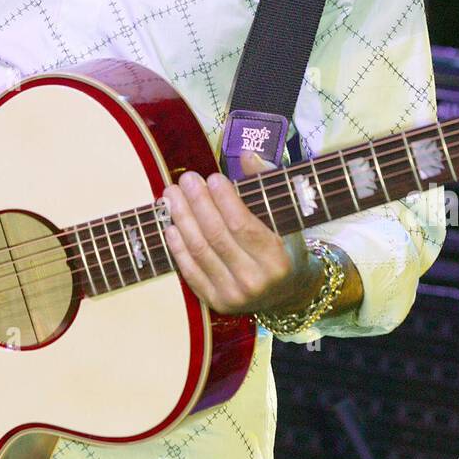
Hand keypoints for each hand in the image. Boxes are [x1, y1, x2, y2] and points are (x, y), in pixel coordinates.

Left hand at [161, 150, 316, 315]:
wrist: (289, 293)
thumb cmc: (286, 247)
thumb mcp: (286, 218)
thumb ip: (267, 185)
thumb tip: (248, 155)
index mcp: (278, 260)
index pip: (243, 225)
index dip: (224, 200)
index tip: (212, 177)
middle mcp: (256, 281)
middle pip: (217, 236)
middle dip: (198, 203)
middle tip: (186, 180)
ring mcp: (234, 295)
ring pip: (200, 251)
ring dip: (182, 219)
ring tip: (172, 195)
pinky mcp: (217, 303)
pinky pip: (191, 271)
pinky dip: (177, 247)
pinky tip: (170, 225)